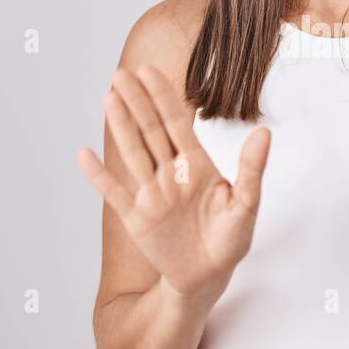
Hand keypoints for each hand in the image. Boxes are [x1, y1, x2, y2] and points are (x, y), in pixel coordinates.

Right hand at [75, 64, 271, 303]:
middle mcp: (171, 173)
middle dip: (137, 101)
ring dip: (120, 126)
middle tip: (121, 72)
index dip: (163, 97)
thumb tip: (264, 133)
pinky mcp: (137, 217)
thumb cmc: (230, 240)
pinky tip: (84, 154)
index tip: (150, 71)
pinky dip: (99, 175)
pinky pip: (114, 193)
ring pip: (133, 153)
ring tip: (108, 98)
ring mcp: (152, 193)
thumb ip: (251, 169)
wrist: (209, 277)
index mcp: (197, 166)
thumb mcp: (247, 204)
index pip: (176, 124)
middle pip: (150, 131)